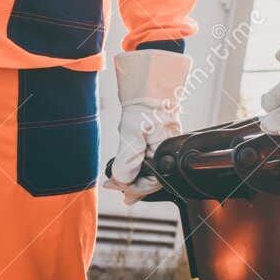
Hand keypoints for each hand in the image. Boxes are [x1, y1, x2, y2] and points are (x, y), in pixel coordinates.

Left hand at [105, 49, 192, 204]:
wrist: (151, 88)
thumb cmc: (146, 107)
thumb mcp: (133, 133)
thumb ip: (129, 159)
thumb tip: (122, 180)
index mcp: (166, 153)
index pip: (154, 181)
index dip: (135, 189)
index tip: (120, 192)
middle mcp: (167, 153)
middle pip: (151, 179)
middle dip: (132, 186)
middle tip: (112, 187)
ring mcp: (161, 148)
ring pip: (148, 171)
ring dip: (132, 178)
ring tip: (115, 182)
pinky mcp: (155, 142)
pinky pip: (147, 162)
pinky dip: (136, 168)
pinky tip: (126, 171)